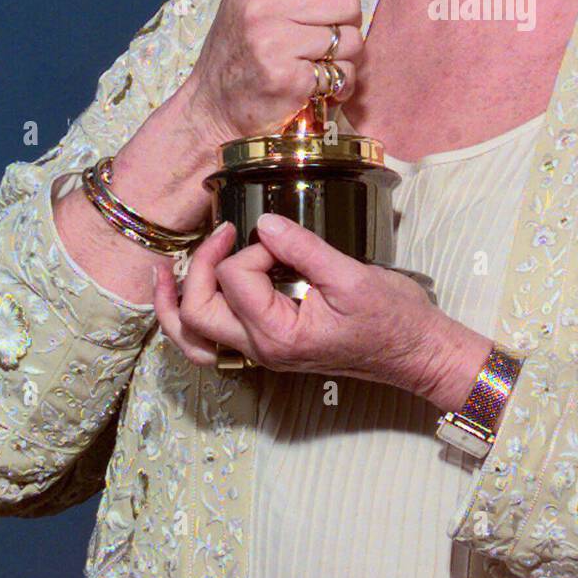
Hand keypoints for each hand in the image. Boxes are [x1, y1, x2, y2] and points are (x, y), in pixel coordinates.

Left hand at [153, 215, 492, 409]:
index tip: (283, 239)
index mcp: (278, 335)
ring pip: (194, 340)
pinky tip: (193, 294)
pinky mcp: (270, 347)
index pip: (235, 280)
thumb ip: (303, 249)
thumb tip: (265, 224)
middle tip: (222, 233)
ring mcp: (263, 353)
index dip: (253, 248)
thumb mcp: (351, 277)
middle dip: (199, 268)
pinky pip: (215, 342)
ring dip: (173, 306)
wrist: (415, 352)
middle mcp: (261, 351)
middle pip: (197, 314)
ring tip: (163, 274)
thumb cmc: (392, 318)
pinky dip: (195, 319)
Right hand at [183, 0, 364, 145]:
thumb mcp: (250, 1)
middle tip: (323, 38)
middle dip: (346, 23)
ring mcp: (275, 42)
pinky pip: (344, 72)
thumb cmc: (239, 53)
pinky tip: (317, 86)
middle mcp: (263, 4)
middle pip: (348, 2)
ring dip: (344, 56)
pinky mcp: (290, 77)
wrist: (212, 108)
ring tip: (317, 62)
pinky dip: (340, 83)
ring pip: (351, 38)